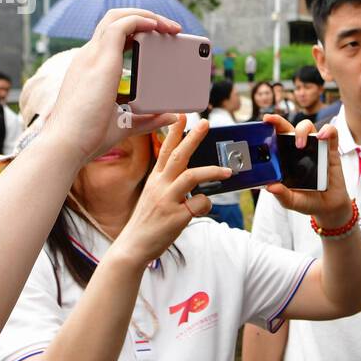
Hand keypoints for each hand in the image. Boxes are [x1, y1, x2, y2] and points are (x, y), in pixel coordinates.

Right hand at [42, 8, 182, 163]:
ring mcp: (92, 55)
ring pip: (117, 16)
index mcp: (90, 68)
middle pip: (114, 20)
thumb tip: (170, 116)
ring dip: (147, 15)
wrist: (68, 145)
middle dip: (144, 18)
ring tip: (170, 26)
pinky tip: (157, 26)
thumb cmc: (88, 138)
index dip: (135, 32)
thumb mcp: (124, 124)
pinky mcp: (101, 58)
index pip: (111, 37)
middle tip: (171, 29)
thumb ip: (148, 120)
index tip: (158, 39)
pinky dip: (141, 19)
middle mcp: (89, 56)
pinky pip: (122, 24)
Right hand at [111, 116, 231, 265]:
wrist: (133, 246)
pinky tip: (203, 209)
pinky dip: (206, 205)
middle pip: (178, 156)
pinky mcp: (175, 216)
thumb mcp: (154, 197)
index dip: (174, 132)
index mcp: (155, 179)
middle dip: (193, 138)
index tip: (181, 115)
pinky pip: (199, 204)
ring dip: (211, 171)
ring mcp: (166, 200)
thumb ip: (171, 186)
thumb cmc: (147, 222)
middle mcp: (159, 186)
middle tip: (206, 123)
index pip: (165, 150)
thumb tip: (196, 183)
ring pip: (190, 176)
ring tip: (227, 170)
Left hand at [260, 114, 351, 227]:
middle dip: (280, 122)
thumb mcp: (292, 201)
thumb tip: (270, 187)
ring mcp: (315, 148)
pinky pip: (331, 134)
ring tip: (301, 145)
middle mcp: (299, 150)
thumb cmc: (308, 201)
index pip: (276, 138)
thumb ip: (282, 195)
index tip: (265, 120)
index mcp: (286, 158)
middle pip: (290, 128)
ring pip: (309, 127)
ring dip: (303, 130)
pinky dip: (328, 131)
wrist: (329, 208)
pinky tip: (323, 136)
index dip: (270, 127)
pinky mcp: (331, 150)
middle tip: (273, 122)